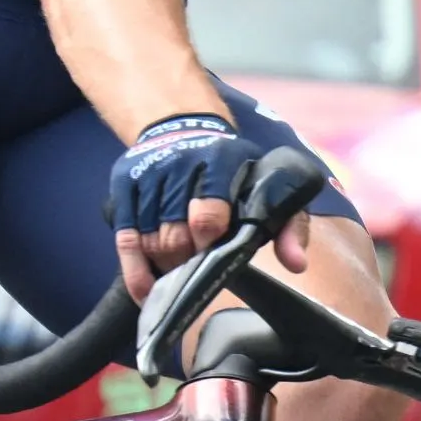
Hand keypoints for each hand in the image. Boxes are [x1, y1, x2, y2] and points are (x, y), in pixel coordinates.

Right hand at [104, 113, 308, 297]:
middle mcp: (179, 163)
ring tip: (180, 273)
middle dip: (186, 260)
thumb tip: (296, 264)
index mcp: (221, 159)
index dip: (209, 242)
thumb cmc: (236, 172)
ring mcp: (148, 174)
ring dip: (164, 265)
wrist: (185, 128)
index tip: (213, 253)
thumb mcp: (270, 189)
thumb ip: (288, 226)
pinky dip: (135, 270)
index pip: (208, 213)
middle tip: (198, 268)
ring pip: (148, 238)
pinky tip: (146, 292)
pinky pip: (124, 237)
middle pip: (173, 233)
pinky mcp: (124, 184)